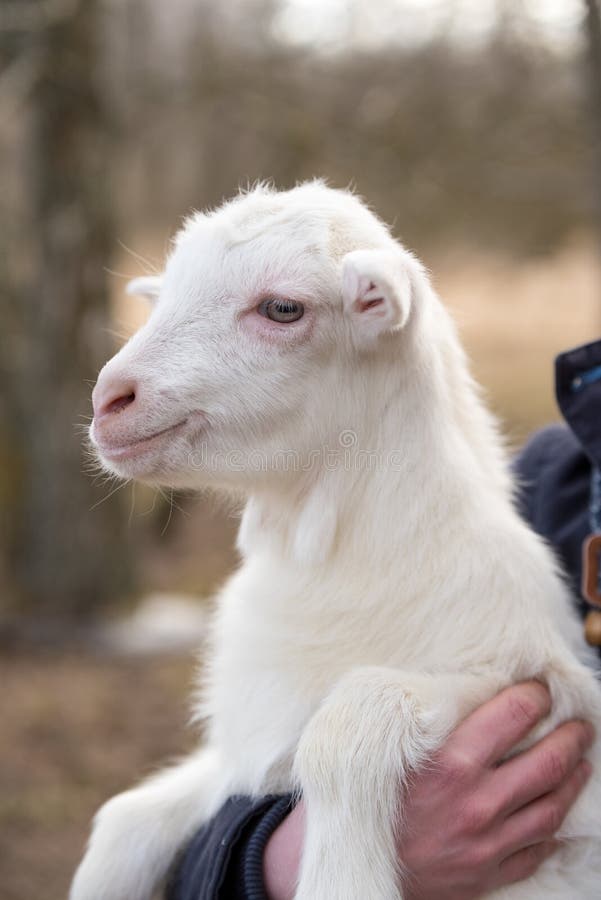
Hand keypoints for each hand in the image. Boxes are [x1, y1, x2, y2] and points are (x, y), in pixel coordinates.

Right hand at [263, 682, 593, 899]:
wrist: (354, 861)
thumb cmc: (367, 795)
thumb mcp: (390, 746)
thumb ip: (428, 719)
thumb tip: (463, 687)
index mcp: (450, 763)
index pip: (511, 717)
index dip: (533, 698)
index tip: (541, 690)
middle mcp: (475, 802)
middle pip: (545, 763)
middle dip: (570, 738)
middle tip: (580, 724)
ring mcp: (486, 842)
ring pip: (550, 807)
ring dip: (572, 780)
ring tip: (581, 762)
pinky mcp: (487, 873)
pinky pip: (535, 849)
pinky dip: (552, 828)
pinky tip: (557, 811)